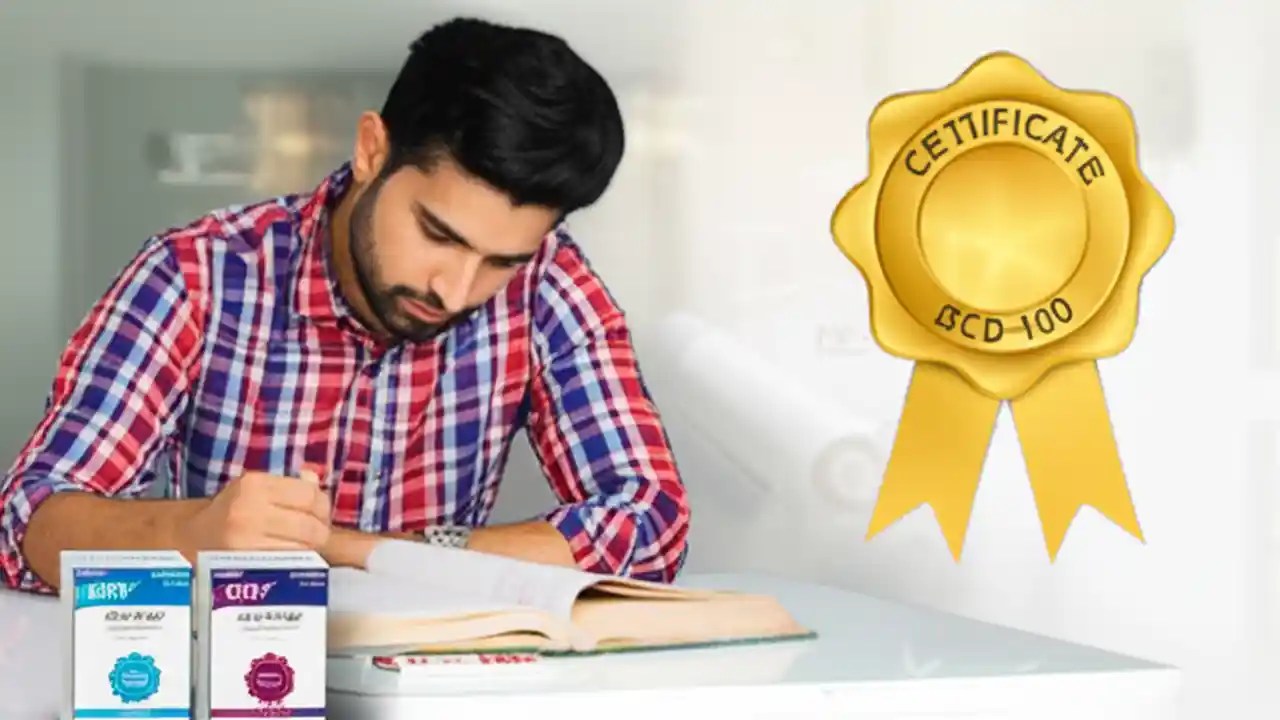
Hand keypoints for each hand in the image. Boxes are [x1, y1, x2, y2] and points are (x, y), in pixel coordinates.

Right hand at [176, 465, 330, 556]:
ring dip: (309, 550)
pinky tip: (289, 558)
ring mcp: (246, 540)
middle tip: (316, 535)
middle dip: (320, 531)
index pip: (310, 495)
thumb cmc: (231, 511)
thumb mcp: (255, 487)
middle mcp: (250, 510)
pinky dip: (294, 563)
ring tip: (301, 547)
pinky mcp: (244, 564)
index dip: (322, 506)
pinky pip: (285, 565)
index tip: (319, 514)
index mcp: (255, 484)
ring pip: (301, 548)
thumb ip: (290, 484)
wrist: (190, 538)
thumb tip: (315, 482)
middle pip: (310, 525)